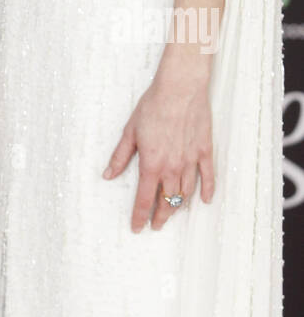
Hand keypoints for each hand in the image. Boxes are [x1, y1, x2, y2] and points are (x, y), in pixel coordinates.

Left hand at [103, 74, 214, 231]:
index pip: (144, 199)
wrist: (179, 89)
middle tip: (156, 226)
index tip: (137, 228)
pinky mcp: (205, 152)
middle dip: (160, 216)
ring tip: (173, 214)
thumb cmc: (153, 106)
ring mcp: (191, 161)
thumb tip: (107, 175)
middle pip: (168, 201)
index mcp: (151, 164)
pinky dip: (207, 191)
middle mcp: (172, 168)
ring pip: (186, 193)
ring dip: (179, 206)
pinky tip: (205, 201)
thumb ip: (120, 156)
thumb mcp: (130, 131)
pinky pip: (208, 177)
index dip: (139, 216)